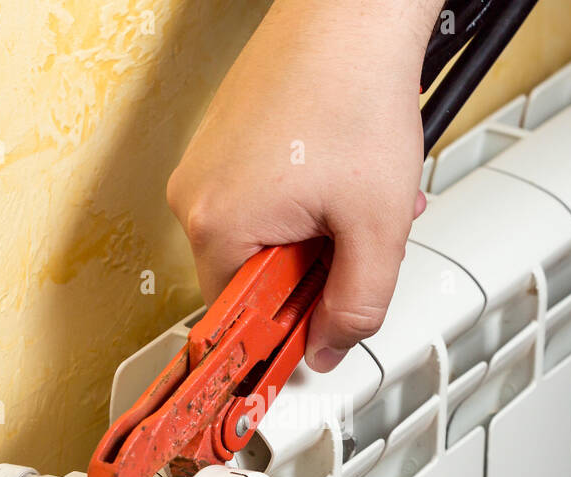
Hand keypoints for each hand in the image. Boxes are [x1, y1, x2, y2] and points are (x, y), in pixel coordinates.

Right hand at [166, 0, 441, 371]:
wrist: (352, 14)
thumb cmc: (356, 94)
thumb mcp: (375, 226)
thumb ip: (357, 306)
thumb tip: (330, 349)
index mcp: (217, 225)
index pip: (239, 321)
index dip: (286, 333)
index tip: (311, 342)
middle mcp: (195, 197)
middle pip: (252, 280)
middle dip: (312, 274)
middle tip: (355, 243)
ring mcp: (205, 166)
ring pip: (262, 239)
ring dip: (315, 237)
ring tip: (355, 201)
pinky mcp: (223, 142)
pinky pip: (259, 200)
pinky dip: (304, 202)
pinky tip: (340, 177)